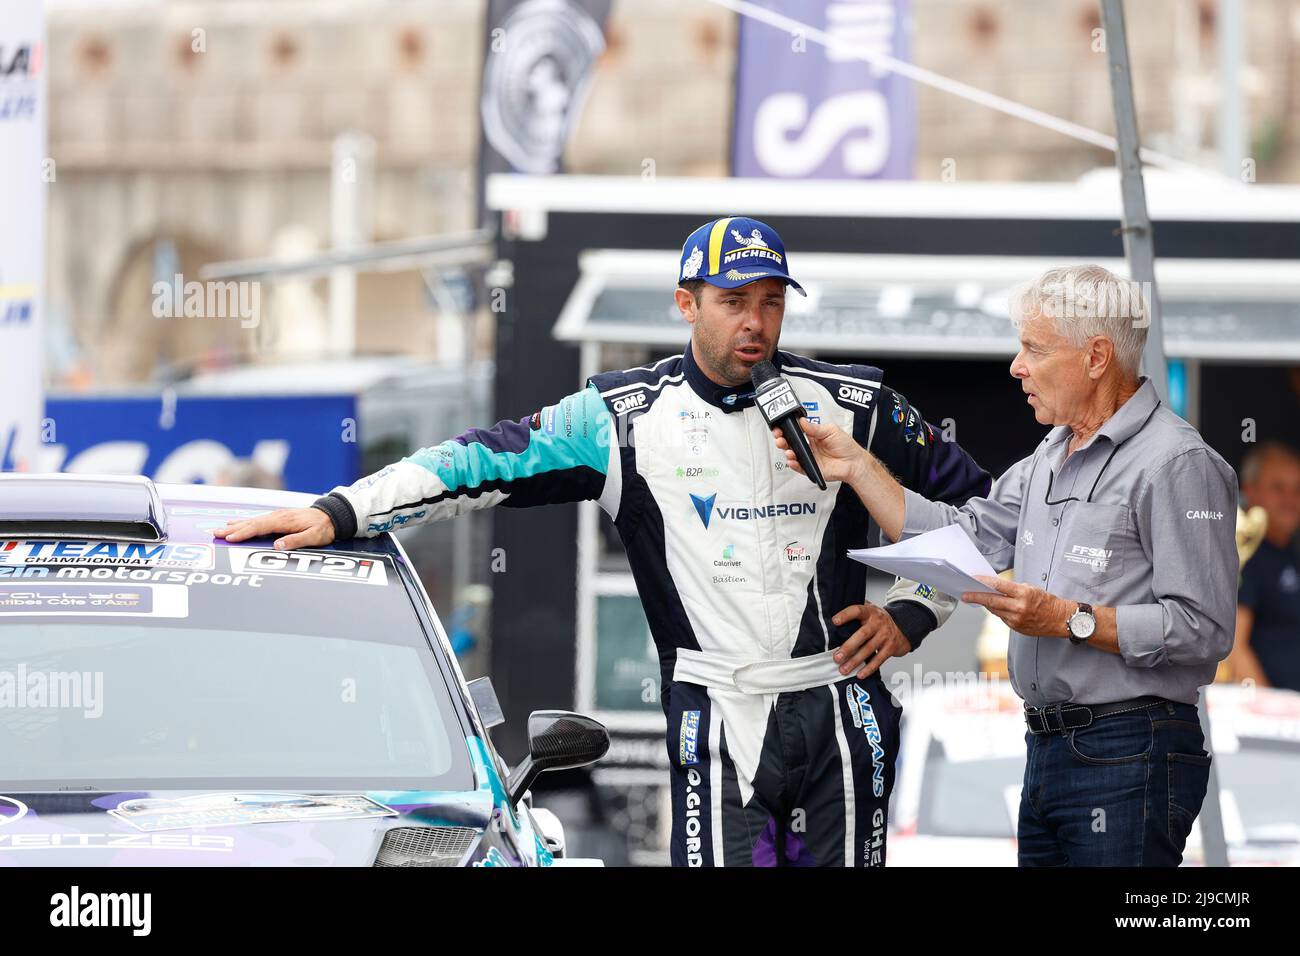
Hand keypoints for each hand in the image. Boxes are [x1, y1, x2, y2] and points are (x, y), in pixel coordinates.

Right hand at [213, 507, 335, 550]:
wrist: (333, 515)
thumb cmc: (325, 527)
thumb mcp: (314, 536)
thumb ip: (296, 540)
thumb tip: (277, 545)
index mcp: (284, 520)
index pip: (259, 527)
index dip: (243, 533)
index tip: (229, 538)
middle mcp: (277, 516)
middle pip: (251, 523)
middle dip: (232, 529)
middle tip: (214, 533)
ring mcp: (277, 516)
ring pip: (252, 521)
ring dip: (235, 526)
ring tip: (219, 529)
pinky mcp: (278, 518)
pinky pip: (257, 521)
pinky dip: (244, 523)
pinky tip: (236, 524)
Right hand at [771, 418, 865, 485]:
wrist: (854, 462)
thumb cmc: (846, 446)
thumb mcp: (830, 431)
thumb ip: (815, 428)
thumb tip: (802, 421)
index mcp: (812, 436)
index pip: (795, 431)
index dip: (786, 429)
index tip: (780, 426)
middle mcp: (808, 447)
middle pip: (790, 443)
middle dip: (782, 440)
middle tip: (779, 437)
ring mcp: (809, 458)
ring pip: (792, 455)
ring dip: (786, 452)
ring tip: (787, 450)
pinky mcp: (811, 469)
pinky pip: (799, 467)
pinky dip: (794, 464)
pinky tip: (792, 460)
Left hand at [830, 603, 911, 677]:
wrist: (904, 626)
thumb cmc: (879, 620)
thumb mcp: (869, 610)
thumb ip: (855, 611)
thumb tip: (831, 613)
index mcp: (870, 611)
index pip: (857, 610)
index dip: (846, 615)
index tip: (834, 621)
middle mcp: (878, 623)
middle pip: (862, 634)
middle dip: (848, 647)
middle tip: (836, 657)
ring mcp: (885, 636)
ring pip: (869, 649)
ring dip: (855, 661)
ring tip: (843, 669)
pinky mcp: (891, 648)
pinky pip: (879, 660)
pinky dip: (869, 668)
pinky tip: (859, 674)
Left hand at [960, 575, 1070, 637]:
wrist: (1062, 620)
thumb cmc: (1048, 601)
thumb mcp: (1032, 589)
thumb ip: (1013, 589)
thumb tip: (995, 588)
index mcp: (1024, 594)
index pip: (998, 586)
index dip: (984, 582)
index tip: (973, 580)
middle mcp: (1019, 608)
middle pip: (991, 601)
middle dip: (975, 597)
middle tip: (964, 594)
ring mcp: (1017, 619)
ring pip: (995, 610)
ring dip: (985, 604)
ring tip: (976, 598)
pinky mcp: (1016, 628)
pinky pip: (1002, 618)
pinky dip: (997, 611)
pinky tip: (994, 607)